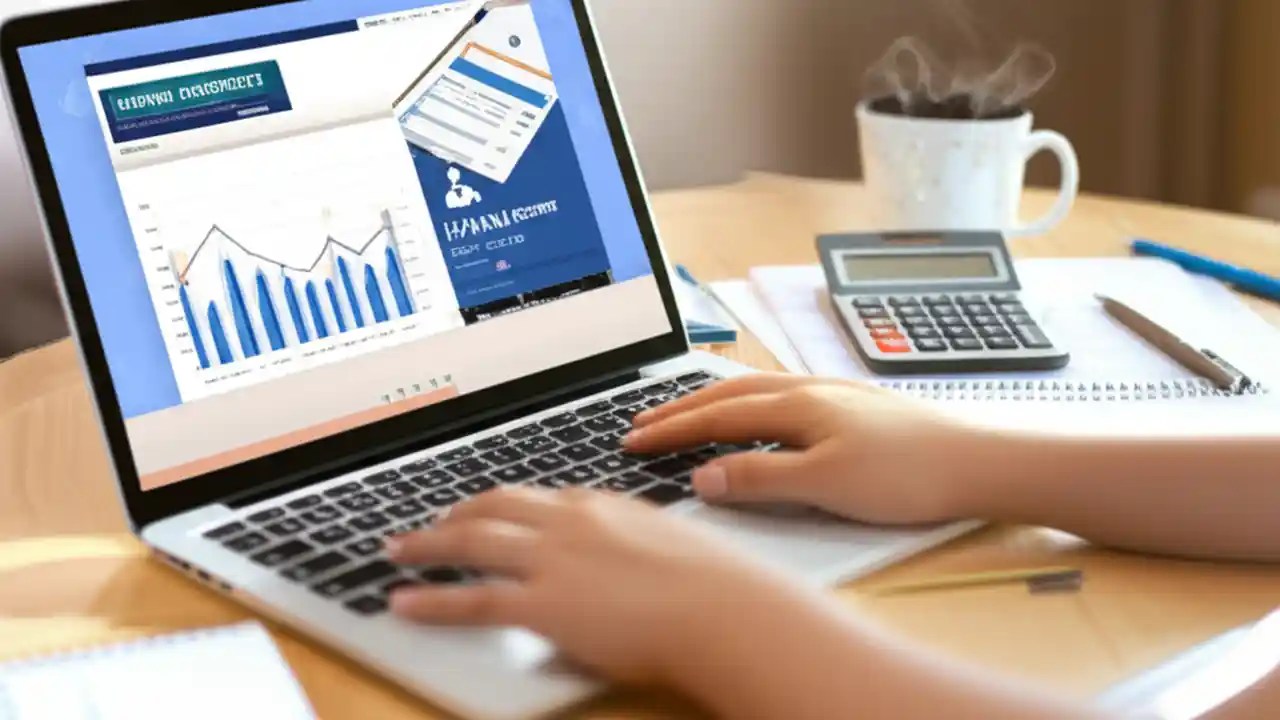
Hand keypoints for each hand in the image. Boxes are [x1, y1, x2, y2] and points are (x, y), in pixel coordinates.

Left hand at [385, 487, 803, 684]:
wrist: (725, 609)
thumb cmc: (714, 586)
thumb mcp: (666, 547)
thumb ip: (628, 548)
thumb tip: (616, 566)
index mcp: (598, 504)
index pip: (533, 498)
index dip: (496, 505)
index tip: (479, 510)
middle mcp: (567, 521)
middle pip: (492, 507)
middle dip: (452, 514)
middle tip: (426, 525)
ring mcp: (551, 559)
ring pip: (471, 542)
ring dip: (427, 546)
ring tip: (398, 553)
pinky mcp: (542, 603)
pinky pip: (472, 599)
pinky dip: (432, 600)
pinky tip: (404, 604)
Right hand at [625, 374, 988, 524]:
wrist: (979, 462)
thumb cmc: (909, 475)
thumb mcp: (827, 485)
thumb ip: (761, 479)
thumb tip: (702, 477)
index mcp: (797, 406)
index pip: (716, 417)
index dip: (671, 430)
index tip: (631, 441)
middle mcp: (809, 390)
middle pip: (729, 394)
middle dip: (680, 408)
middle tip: (639, 422)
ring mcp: (832, 394)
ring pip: (755, 390)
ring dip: (712, 401)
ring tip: (684, 411)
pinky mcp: (853, 405)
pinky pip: (781, 394)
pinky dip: (747, 402)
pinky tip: (757, 412)